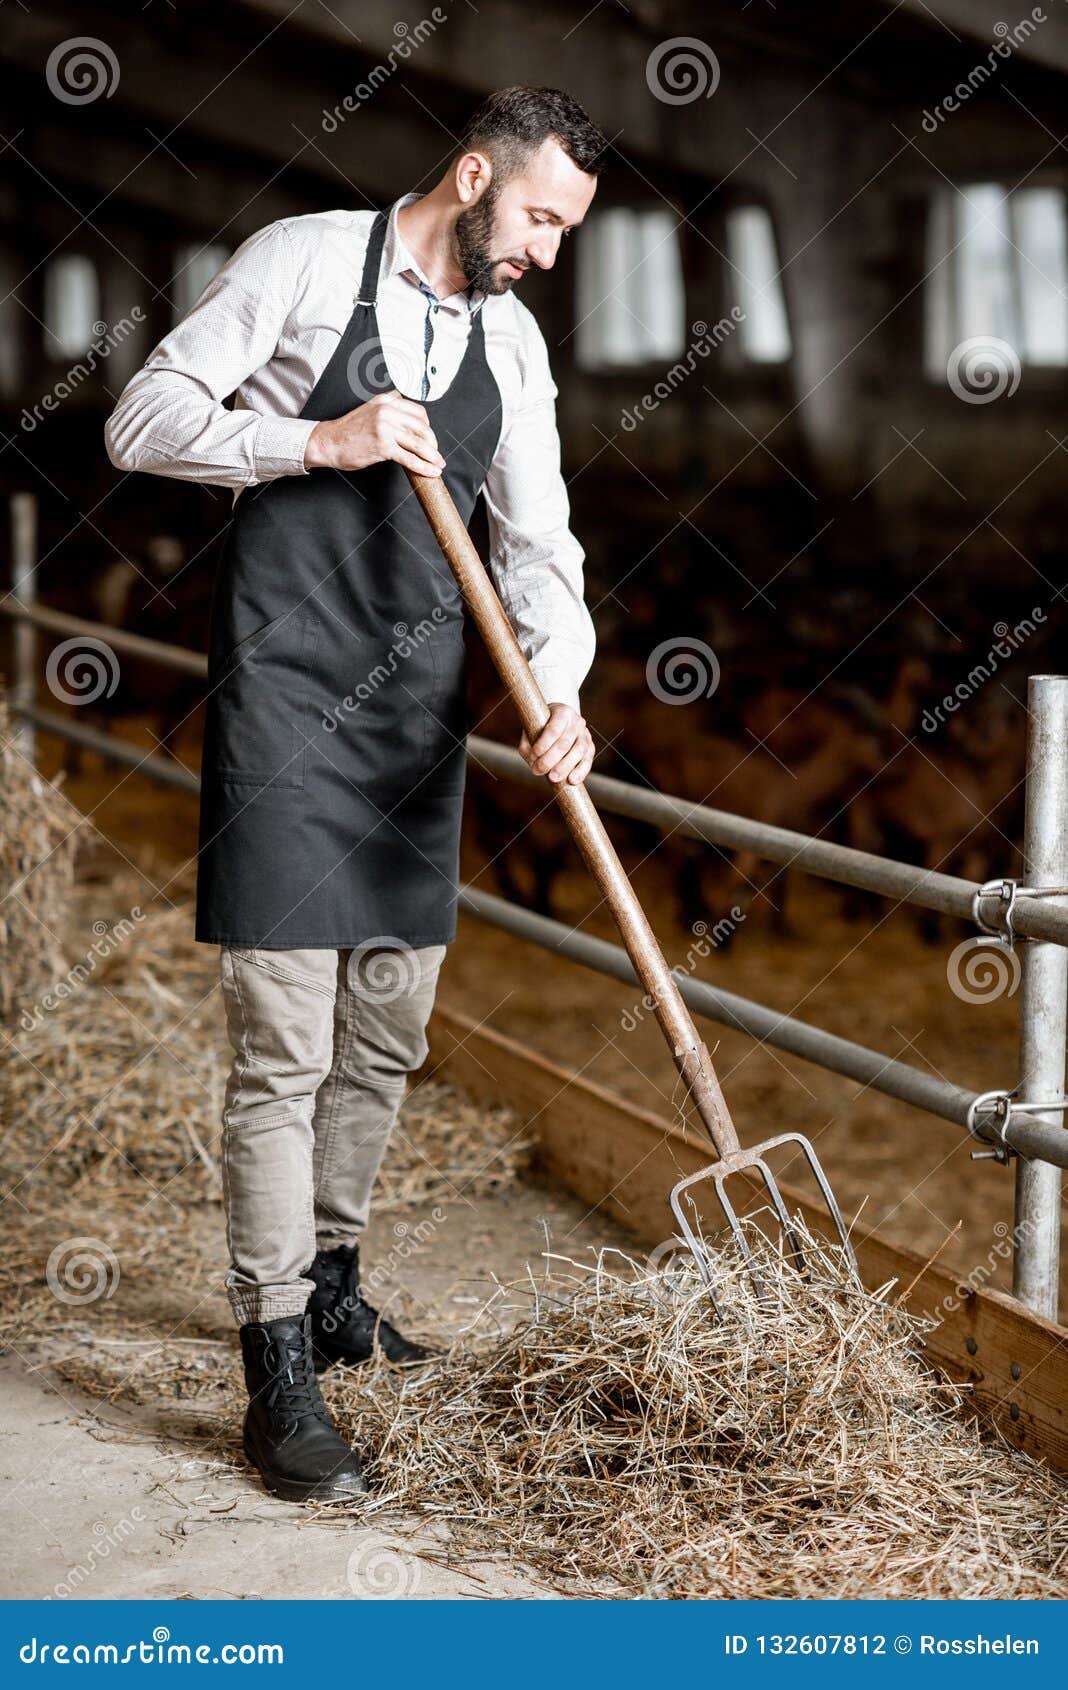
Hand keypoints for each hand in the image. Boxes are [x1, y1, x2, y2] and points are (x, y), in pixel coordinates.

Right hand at [304, 390, 445, 476]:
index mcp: (386, 401)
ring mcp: (385, 428)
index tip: (429, 438)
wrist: (328, 442)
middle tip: (435, 454)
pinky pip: (410, 457)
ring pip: (418, 443)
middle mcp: (387, 411)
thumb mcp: (370, 411)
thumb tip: (410, 427)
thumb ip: (390, 413)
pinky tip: (429, 472)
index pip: (418, 412)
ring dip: (432, 456)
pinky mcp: (383, 445)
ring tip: (438, 465)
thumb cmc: (348, 431)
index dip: (428, 427)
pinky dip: (423, 466)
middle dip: (432, 443)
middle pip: (422, 428)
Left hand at [518, 703, 593, 785]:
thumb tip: (532, 761)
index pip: (553, 729)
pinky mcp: (591, 748)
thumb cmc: (543, 727)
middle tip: (538, 771)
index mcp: (562, 713)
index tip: (533, 757)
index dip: (543, 745)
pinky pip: (587, 761)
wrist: (561, 722)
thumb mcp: (532, 729)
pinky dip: (580, 772)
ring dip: (565, 767)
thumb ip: (528, 744)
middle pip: (565, 743)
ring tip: (553, 778)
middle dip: (550, 759)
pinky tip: (572, 780)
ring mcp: (585, 735)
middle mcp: (576, 722)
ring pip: (578, 752)